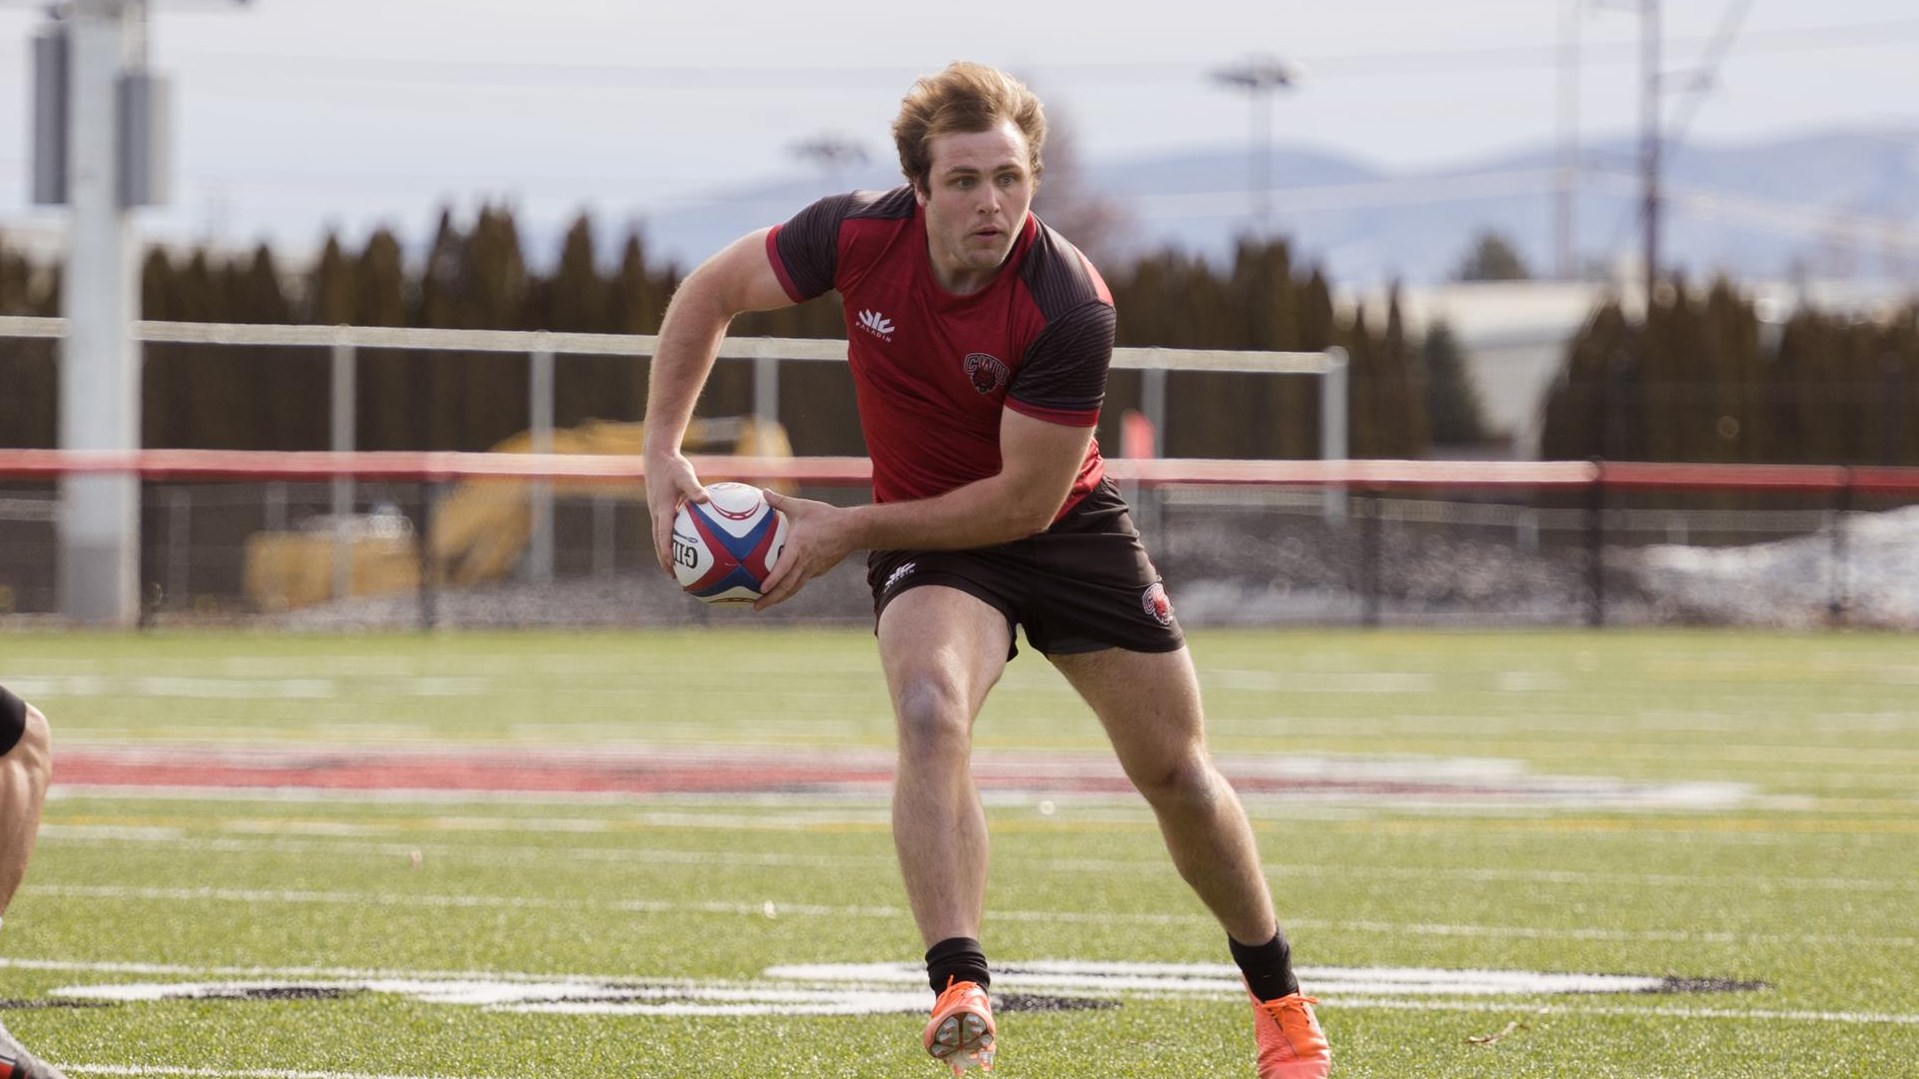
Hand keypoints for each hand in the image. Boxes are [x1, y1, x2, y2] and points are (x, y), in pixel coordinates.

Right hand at [645, 451, 705, 575]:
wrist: (657, 455)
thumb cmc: (673, 465)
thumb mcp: (685, 474)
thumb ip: (694, 488)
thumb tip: (706, 500)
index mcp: (662, 508)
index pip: (663, 534)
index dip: (666, 551)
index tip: (671, 565)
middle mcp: (657, 513)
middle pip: (659, 542)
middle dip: (664, 560)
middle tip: (674, 577)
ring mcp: (657, 511)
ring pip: (659, 537)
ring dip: (665, 553)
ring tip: (675, 569)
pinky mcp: (660, 508)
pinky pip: (665, 528)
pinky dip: (670, 540)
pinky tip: (684, 544)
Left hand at [753, 490, 856, 610]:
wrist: (853, 530)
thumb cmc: (826, 516)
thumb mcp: (801, 506)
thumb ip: (780, 501)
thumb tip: (763, 491)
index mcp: (800, 547)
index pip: (785, 567)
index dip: (773, 579)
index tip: (761, 589)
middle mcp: (806, 562)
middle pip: (788, 586)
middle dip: (771, 599)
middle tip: (755, 607)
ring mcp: (813, 568)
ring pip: (794, 588)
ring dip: (779, 598)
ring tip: (763, 605)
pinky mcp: (818, 570)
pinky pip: (801, 581)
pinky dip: (789, 588)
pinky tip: (780, 589)